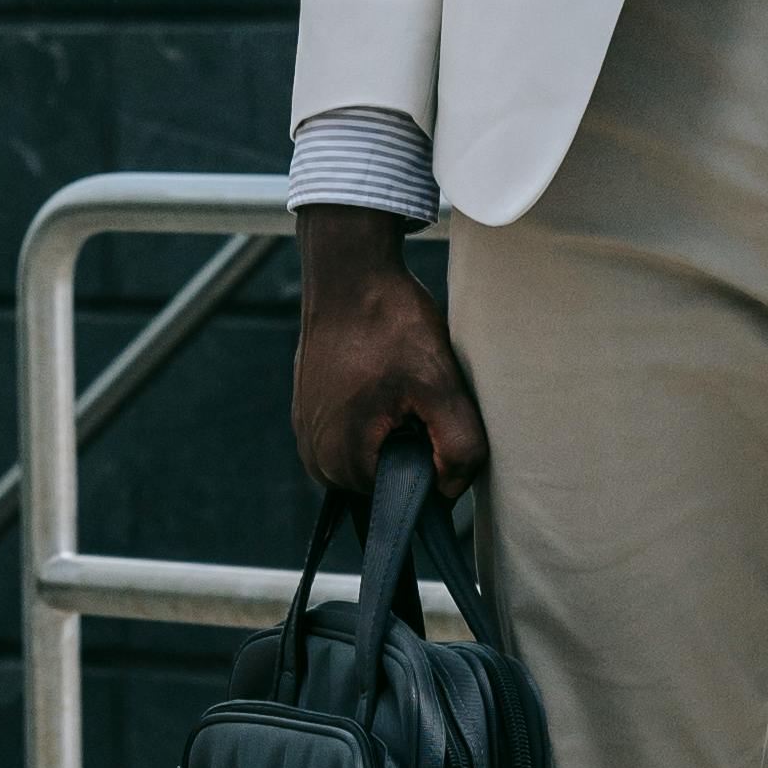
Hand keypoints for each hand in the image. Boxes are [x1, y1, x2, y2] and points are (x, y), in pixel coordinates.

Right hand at [293, 205, 476, 502]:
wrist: (348, 270)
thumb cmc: (391, 324)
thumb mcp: (441, 385)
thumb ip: (459, 450)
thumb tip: (450, 490)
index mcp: (342, 464)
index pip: (410, 497)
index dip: (435, 459)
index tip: (431, 412)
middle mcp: (315, 459)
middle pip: (390, 478)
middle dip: (414, 444)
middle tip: (419, 393)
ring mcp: (307, 434)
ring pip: (376, 453)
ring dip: (397, 427)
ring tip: (400, 382)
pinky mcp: (309, 411)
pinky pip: (357, 432)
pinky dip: (377, 411)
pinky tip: (383, 376)